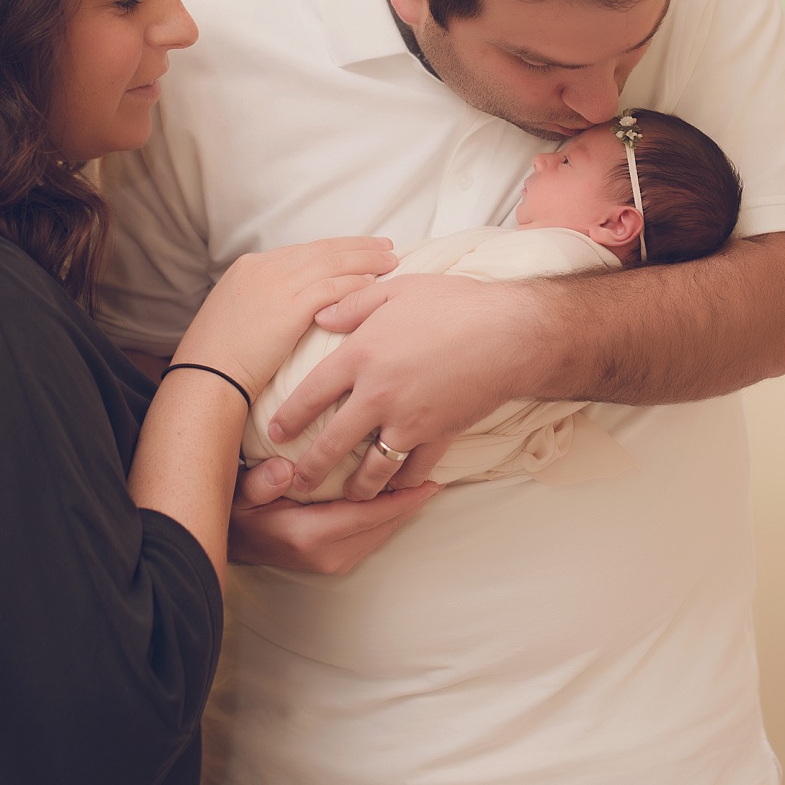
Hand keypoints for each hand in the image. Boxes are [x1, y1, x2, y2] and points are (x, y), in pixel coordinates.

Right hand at [174, 237, 395, 398]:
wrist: (206, 375)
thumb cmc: (219, 357)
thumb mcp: (236, 315)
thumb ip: (263, 300)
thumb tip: (287, 306)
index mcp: (250, 266)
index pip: (304, 250)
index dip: (336, 248)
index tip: (358, 249)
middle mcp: (264, 267)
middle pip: (323, 250)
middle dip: (358, 247)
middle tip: (386, 247)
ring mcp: (277, 284)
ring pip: (332, 263)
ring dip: (365, 261)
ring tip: (390, 263)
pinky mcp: (289, 307)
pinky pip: (331, 288)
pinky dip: (355, 284)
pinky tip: (374, 285)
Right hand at [228, 457, 439, 573]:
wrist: (231, 543)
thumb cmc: (237, 512)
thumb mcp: (239, 493)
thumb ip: (260, 483)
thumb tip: (284, 472)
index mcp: (308, 535)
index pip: (366, 514)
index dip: (400, 498)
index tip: (428, 481)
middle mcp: (326, 554)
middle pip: (381, 525)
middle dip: (410, 503)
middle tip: (437, 477)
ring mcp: (331, 562)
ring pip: (380, 532)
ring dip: (402, 510)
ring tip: (424, 484)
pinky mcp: (334, 561)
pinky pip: (371, 536)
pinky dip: (388, 517)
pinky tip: (399, 498)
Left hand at [269, 273, 543, 499]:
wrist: (509, 333)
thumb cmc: (454, 304)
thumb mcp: (397, 289)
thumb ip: (354, 304)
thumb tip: (322, 315)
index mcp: (361, 356)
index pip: (311, 394)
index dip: (289, 417)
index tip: (274, 433)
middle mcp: (378, 395)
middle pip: (332, 444)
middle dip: (310, 469)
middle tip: (295, 482)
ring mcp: (409, 421)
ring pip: (372, 469)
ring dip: (356, 487)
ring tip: (347, 495)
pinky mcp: (439, 435)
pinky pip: (415, 469)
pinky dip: (404, 481)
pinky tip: (396, 484)